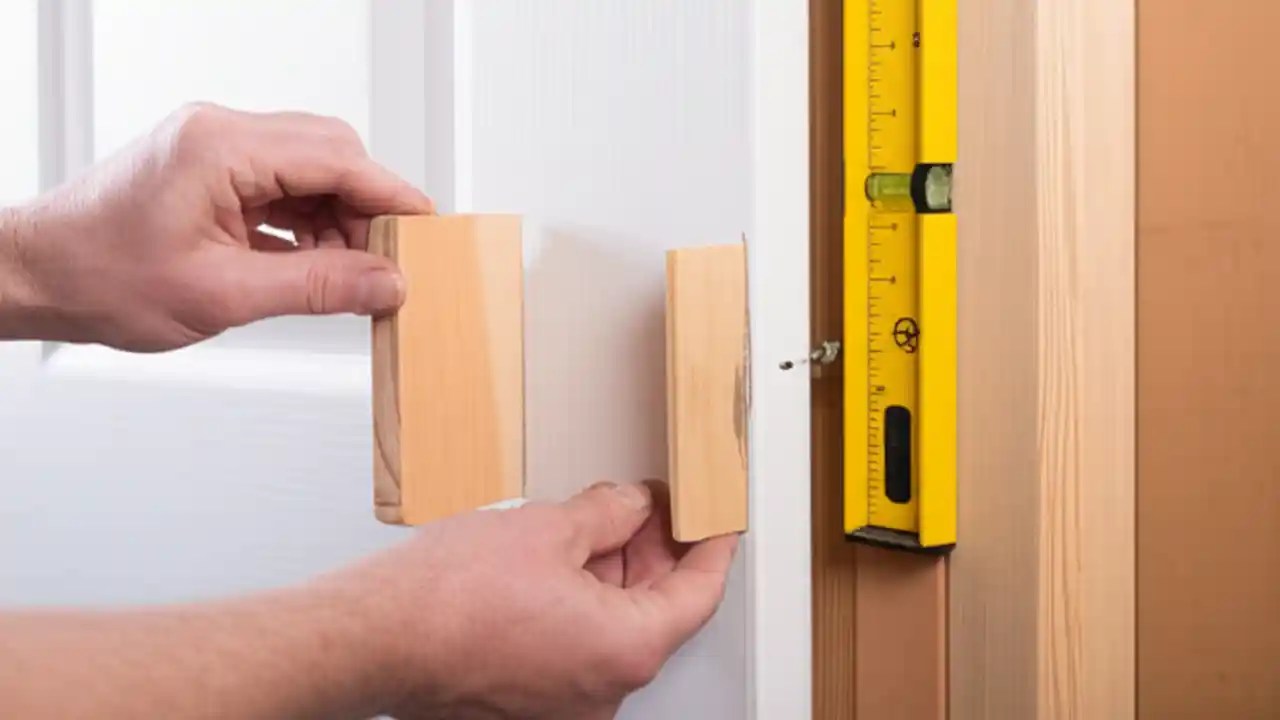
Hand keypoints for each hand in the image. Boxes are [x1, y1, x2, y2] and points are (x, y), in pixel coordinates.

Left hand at [0, 102, 431, 350]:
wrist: (40, 276)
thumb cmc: (102, 278)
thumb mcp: (223, 295)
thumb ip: (316, 286)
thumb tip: (384, 282)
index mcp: (220, 148)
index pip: (335, 158)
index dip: (391, 196)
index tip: (427, 231)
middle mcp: (220, 133)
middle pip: (331, 154)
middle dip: (368, 211)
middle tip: (387, 265)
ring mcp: (215, 148)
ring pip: (312, 170)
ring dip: (339, 221)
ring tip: (347, 275)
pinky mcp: (212, 169)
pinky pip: (283, 184)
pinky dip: (309, 223)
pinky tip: (315, 263)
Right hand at [322, 481, 738, 719]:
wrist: (373, 639)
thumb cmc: (447, 600)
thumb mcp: (548, 526)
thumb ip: (608, 513)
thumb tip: (630, 506)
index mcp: (625, 649)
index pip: (699, 594)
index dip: (710, 547)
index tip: (715, 523)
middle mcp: (603, 691)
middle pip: (654, 614)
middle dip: (652, 555)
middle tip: (647, 509)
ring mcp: (564, 705)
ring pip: (610, 631)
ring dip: (612, 578)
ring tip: (593, 525)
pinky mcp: (528, 704)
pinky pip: (573, 650)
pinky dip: (578, 607)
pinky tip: (557, 564)